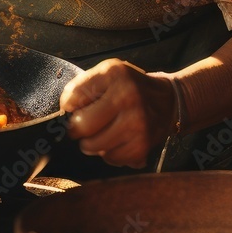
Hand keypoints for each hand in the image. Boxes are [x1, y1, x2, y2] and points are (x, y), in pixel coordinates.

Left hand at [59, 60, 176, 167]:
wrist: (167, 101)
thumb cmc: (130, 87)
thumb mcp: (107, 74)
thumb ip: (83, 87)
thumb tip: (64, 110)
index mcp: (114, 75)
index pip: (74, 96)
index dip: (67, 107)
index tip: (72, 109)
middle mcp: (127, 97)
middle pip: (82, 126)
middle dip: (76, 130)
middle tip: (82, 127)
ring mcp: (137, 123)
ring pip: (93, 146)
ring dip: (92, 143)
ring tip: (102, 131)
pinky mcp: (142, 146)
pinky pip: (110, 158)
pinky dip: (109, 153)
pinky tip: (117, 139)